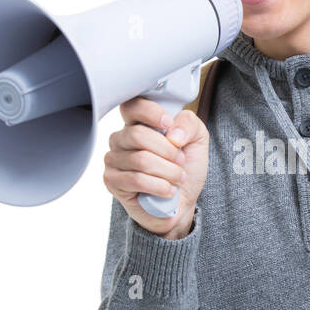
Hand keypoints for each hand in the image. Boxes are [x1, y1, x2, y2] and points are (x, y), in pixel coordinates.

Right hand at [103, 98, 208, 238]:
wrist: (181, 204)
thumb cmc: (184, 169)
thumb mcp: (197, 141)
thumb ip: (190, 124)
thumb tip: (173, 133)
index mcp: (138, 123)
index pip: (132, 105)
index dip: (151, 113)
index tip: (169, 125)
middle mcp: (121, 138)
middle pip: (138, 135)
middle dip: (167, 151)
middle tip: (181, 161)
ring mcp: (114, 159)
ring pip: (140, 160)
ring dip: (168, 171)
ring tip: (177, 178)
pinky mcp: (112, 181)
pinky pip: (136, 180)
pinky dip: (159, 186)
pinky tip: (167, 190)